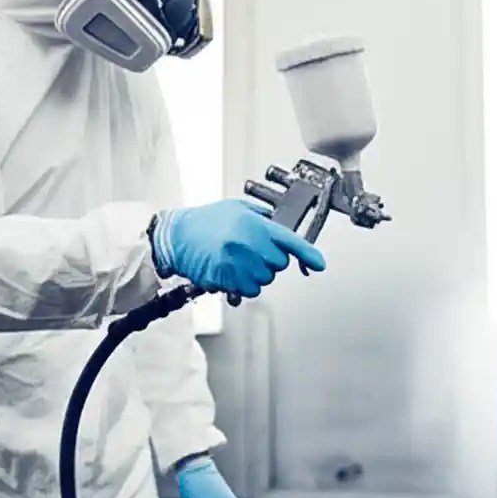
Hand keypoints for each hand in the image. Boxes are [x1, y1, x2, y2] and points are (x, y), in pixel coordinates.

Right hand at [151, 199, 325, 296]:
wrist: (177, 238)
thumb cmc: (205, 221)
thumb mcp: (238, 207)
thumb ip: (264, 216)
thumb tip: (282, 226)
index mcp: (255, 226)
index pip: (290, 242)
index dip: (308, 254)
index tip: (319, 263)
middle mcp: (250, 247)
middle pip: (279, 264)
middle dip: (270, 258)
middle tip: (250, 249)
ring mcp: (239, 267)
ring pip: (265, 279)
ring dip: (256, 272)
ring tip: (236, 258)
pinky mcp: (228, 282)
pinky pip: (249, 290)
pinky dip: (244, 284)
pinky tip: (231, 270)